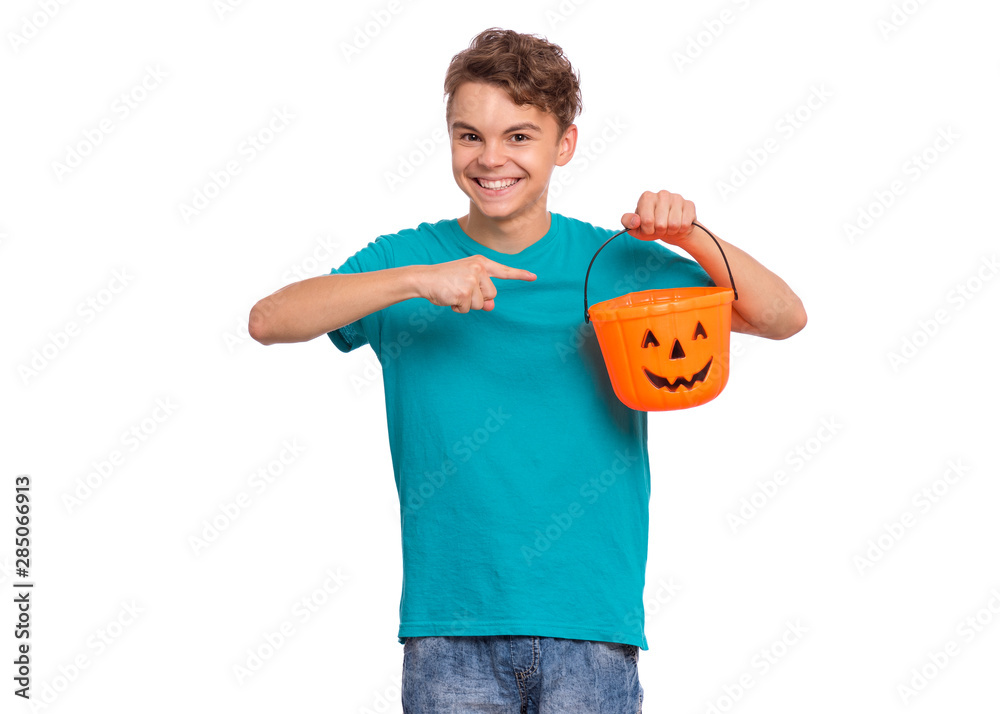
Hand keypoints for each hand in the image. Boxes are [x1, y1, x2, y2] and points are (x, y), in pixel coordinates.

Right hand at [417, 255, 535, 312]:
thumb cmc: (446, 280)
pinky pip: (467, 309)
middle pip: (491, 295)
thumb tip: (491, 306)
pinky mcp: (464, 292)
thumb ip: (481, 292)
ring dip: (466, 304)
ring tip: (454, 292)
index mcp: (480, 263)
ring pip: (480, 304)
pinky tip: (449, 297)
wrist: (424, 278)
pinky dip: (457, 308)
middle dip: (477, 298)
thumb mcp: (466, 283)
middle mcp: (478, 269)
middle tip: (460, 289)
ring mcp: (471, 280)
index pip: (503, 271)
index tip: (534, 277)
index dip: (519, 275)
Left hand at [621, 190, 696, 245]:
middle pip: (661, 224)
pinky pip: (685, 223)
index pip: (647, 220)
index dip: (648, 229)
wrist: (670, 229)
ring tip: (668, 227)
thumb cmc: (651, 227)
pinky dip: (681, 229)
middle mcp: (662, 194)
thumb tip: (635, 221)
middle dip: (659, 231)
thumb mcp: (635, 228)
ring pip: (674, 224)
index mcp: (646, 197)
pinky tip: (678, 225)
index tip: (649, 227)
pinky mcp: (689, 204)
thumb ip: (628, 222)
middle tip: (660, 228)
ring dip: (671, 231)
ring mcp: (676, 197)